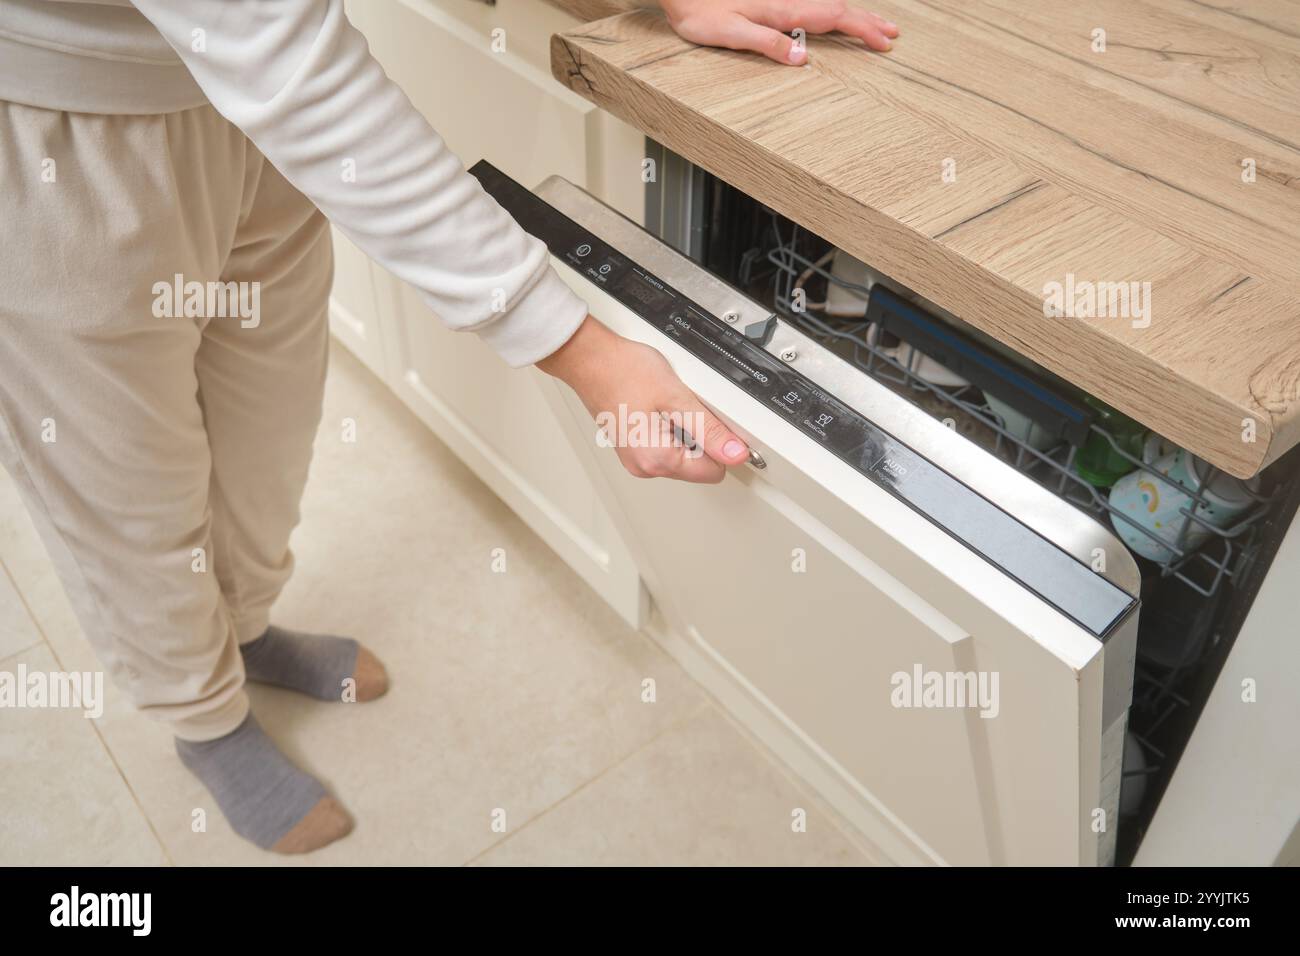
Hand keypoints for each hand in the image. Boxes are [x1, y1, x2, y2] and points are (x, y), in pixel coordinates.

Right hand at [537, 316, 751, 482]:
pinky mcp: (632, 448)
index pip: (713, 471)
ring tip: (665, 405)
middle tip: (682, 407)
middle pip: (697, 466)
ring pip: (681, 455)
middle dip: (700, 437)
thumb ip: (711, 430)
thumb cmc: (624, 372)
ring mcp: (635, 459)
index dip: (721, 445)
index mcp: (657, 460)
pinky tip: (656, 408)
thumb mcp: (678, 398)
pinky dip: (668, 428)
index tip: (711, 420)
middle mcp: (644, 467)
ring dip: (683, 432)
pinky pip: (663, 447)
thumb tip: (736, 454)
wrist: (590, 360)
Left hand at [658, 0, 898, 64]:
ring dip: (854, 14)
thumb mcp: (731, 34)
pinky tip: (834, 16)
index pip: (834, 19)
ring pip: (826, 4)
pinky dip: (832, 10)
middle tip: (892, 33)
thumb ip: (767, 45)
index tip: (885, 42)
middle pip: (837, 8)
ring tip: (874, 24)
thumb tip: (802, 59)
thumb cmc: (700, 11)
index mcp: (782, 10)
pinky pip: (811, 3)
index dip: (863, 30)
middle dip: (868, 21)